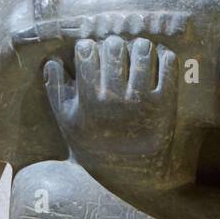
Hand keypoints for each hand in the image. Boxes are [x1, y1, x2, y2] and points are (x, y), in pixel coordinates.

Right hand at [44, 35, 178, 181]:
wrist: (133, 174)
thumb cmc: (96, 146)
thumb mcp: (68, 124)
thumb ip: (56, 92)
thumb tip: (51, 61)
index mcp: (89, 101)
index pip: (87, 52)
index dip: (88, 47)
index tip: (91, 52)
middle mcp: (115, 98)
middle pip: (114, 47)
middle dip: (113, 44)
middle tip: (114, 50)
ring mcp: (142, 99)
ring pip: (142, 49)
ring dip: (139, 45)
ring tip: (136, 50)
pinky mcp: (166, 102)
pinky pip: (168, 64)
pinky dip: (164, 54)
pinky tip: (158, 56)